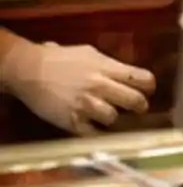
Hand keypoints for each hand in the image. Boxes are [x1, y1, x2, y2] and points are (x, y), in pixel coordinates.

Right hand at [0, 40, 154, 135]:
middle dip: (140, 106)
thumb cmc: (61, 59)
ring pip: (114, 118)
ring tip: (109, 115)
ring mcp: (86, 105)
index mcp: (107, 68)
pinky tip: (95, 126)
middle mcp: (100, 86)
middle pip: (135, 101)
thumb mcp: (90, 53)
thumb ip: (111, 65)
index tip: (148, 90)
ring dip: (114, 118)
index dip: (149, 86)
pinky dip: (97, 132)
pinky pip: (93, 133)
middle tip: (138, 108)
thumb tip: (130, 74)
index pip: (143, 79)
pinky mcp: (71, 121)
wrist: (29, 70)